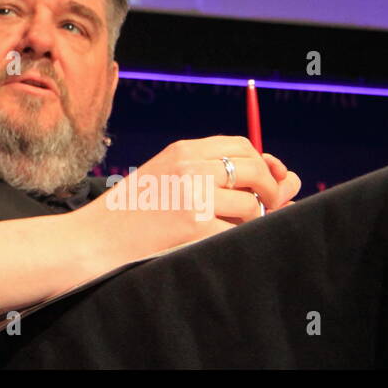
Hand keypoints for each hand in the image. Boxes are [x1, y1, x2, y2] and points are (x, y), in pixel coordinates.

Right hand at [77, 135, 300, 262]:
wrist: (95, 238)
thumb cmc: (131, 212)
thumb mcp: (167, 178)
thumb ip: (216, 175)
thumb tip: (292, 181)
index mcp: (182, 150)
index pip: (240, 145)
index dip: (260, 164)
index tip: (263, 182)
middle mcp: (190, 166)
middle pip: (254, 168)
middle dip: (269, 190)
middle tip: (263, 208)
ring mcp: (193, 195)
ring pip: (252, 203)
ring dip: (251, 220)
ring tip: (229, 228)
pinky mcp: (195, 225)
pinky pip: (238, 231)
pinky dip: (236, 238)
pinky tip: (216, 241)